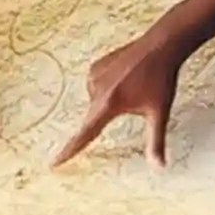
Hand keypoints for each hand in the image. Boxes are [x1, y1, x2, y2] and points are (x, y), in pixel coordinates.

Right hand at [52, 32, 181, 168]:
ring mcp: (94, 75)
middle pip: (94, 118)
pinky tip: (125, 80)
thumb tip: (159, 167)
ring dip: (110, 103)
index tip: (54, 163)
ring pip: (97, 102)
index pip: (85, 134)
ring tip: (134, 87)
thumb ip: (156, 142)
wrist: (160, 46)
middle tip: (134, 98)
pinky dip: (107, 89)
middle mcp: (96, 89)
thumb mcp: (159, 114)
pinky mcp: (95, 66)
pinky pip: (97, 86)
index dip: (69, 150)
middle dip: (108, 117)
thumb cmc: (161, 80)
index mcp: (109, 104)